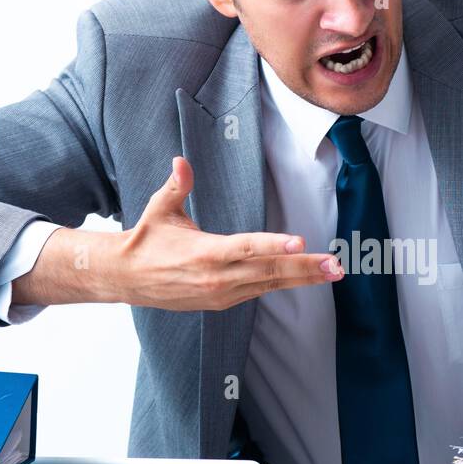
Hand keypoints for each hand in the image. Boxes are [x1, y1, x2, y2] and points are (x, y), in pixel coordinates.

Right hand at [116, 156, 343, 309]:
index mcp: (205, 252)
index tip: (300, 242)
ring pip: (269, 284)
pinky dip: (282, 283)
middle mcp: (217, 277)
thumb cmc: (146, 240)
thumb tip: (180, 161)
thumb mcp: (159, 209)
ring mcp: (222, 293)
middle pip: (269, 271)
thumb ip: (176, 186)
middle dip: (305, 268)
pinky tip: (306, 278)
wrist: (126, 278)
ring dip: (303, 279)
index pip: (246, 247)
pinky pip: (259, 291)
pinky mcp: (222, 302)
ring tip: (333, 273)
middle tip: (336, 265)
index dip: (274, 245)